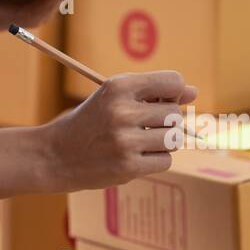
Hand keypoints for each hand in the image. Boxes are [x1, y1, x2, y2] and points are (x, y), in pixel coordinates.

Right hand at [41, 71, 198, 191]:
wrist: (54, 155)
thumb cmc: (91, 122)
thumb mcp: (115, 98)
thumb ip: (154, 93)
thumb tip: (194, 92)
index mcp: (118, 87)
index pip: (173, 82)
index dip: (175, 92)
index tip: (163, 100)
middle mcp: (122, 112)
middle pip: (175, 113)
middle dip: (166, 121)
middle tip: (144, 126)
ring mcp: (125, 141)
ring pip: (174, 138)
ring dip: (164, 142)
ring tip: (141, 142)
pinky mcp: (128, 167)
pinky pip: (166, 160)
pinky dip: (157, 160)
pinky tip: (136, 157)